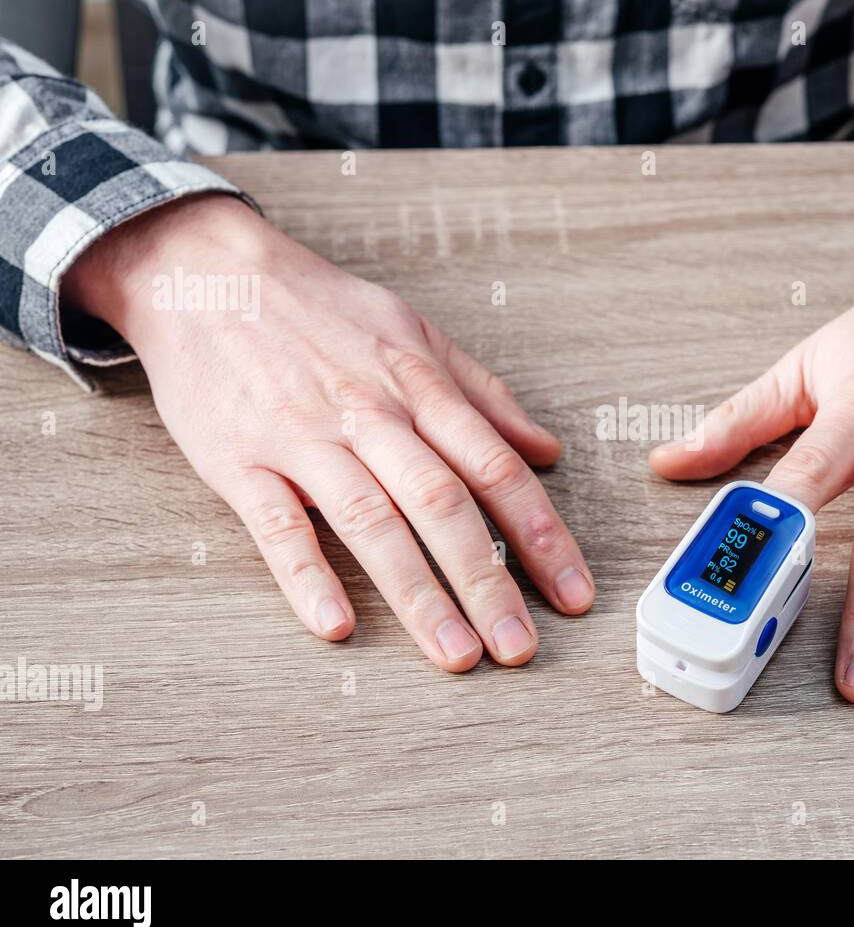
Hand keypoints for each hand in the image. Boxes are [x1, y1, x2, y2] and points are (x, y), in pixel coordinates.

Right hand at [65, 194, 593, 670]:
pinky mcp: (239, 460)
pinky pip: (275, 524)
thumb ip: (484, 395)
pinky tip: (335, 626)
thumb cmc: (321, 310)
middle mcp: (369, 414)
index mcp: (418, 385)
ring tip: (455, 654)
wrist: (207, 273)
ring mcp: (303, 437)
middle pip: (442, 503)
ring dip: (417, 593)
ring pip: (370, 520)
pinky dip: (305, 575)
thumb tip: (547, 449)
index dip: (541, 534)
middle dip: (488, 580)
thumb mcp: (416, 332)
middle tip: (520, 647)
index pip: (495, 468)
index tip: (573, 593)